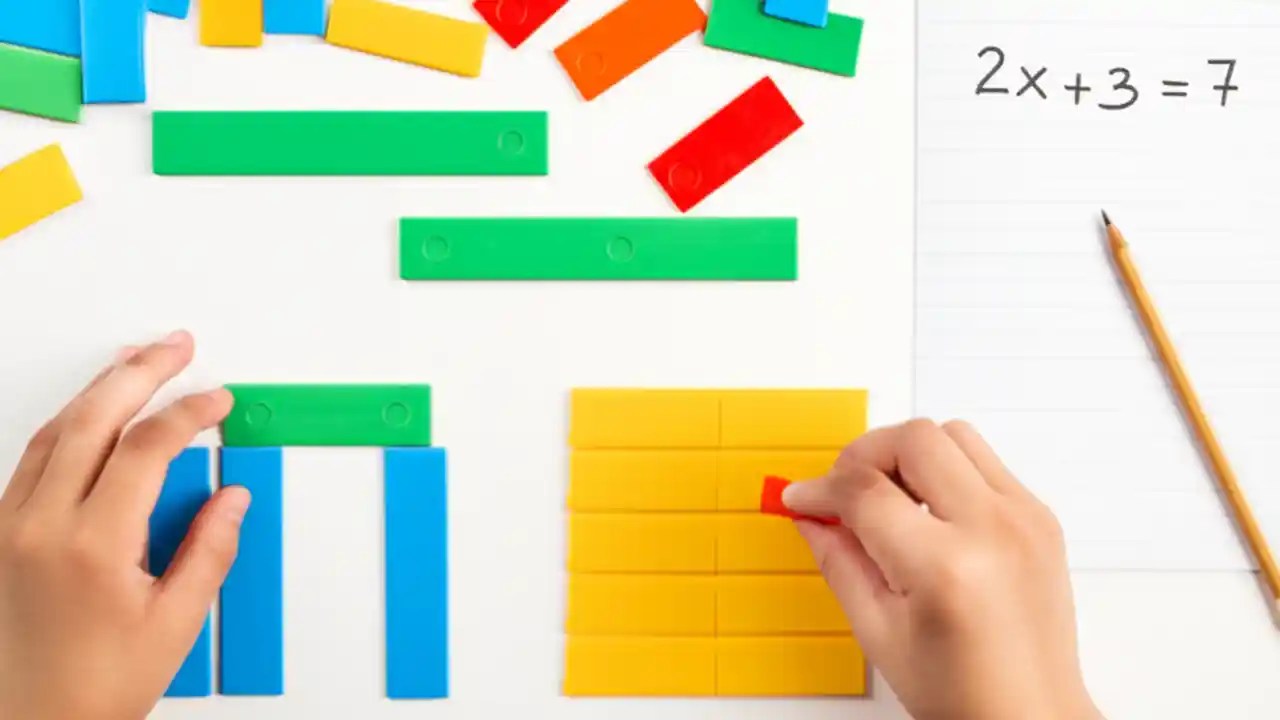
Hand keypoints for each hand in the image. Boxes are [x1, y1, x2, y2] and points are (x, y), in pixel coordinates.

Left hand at [0, 331, 248, 719]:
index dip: (187, 414)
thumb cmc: (97, 685)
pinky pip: (32, 457)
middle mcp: (41, 527)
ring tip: (136, 362)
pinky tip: (91, 411)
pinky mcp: (1, 534)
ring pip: (54, 430)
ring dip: (99, 388)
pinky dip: (69, 422)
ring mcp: (13, 527)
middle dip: (141, 372)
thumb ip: (209, 552)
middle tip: (176, 347)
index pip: (145, 449)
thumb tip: (231, 499)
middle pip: (92, 419)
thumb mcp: (175, 623)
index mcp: (91, 547)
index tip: (217, 402)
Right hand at [783, 420, 1100, 719]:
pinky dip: (946, 471)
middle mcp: (994, 531)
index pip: (865, 491)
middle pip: (914, 439)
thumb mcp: (878, 632)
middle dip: (864, 455)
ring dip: (909, 454)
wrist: (1032, 719)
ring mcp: (1025, 519)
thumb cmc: (965, 695)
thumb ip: (838, 560)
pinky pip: (984, 461)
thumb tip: (810, 514)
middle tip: (843, 491)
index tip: (803, 498)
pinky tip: (928, 513)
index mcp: (946, 567)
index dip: (821, 490)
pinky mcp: (1041, 517)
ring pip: (954, 433)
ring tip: (888, 499)